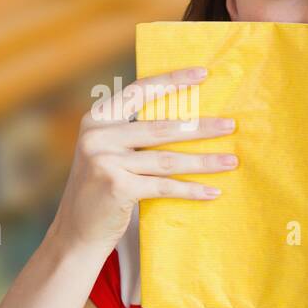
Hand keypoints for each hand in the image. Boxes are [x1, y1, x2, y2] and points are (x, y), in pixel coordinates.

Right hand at [46, 66, 237, 256]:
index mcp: (96, 119)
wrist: (75, 234)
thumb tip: (185, 117)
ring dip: (204, 161)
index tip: (203, 73)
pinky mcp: (117, 186)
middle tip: (231, 126)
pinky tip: (212, 192)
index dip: (171, 80)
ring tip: (231, 161)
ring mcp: (105, 161)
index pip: (138, 92)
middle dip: (200, 127)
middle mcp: (97, 136)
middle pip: (160, 127)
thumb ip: (130, 133)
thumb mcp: (107, 153)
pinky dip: (191, 190)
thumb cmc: (101, 191)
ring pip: (167, 159)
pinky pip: (164, 186)